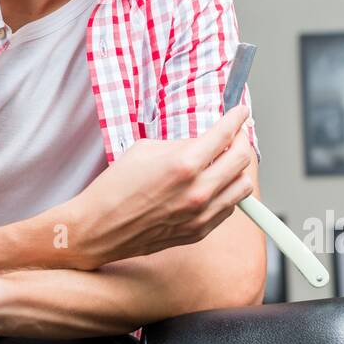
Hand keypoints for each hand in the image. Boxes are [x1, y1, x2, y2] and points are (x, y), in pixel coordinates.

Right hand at [67, 104, 255, 268]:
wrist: (99, 228)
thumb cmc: (115, 188)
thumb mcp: (144, 149)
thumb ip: (180, 144)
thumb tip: (203, 143)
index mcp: (183, 164)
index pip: (225, 135)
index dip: (237, 118)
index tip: (241, 112)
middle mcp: (198, 191)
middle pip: (242, 158)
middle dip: (242, 140)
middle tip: (236, 134)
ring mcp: (201, 214)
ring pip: (243, 186)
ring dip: (239, 169)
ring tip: (226, 161)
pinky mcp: (199, 231)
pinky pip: (229, 207)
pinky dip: (227, 192)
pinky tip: (214, 184)